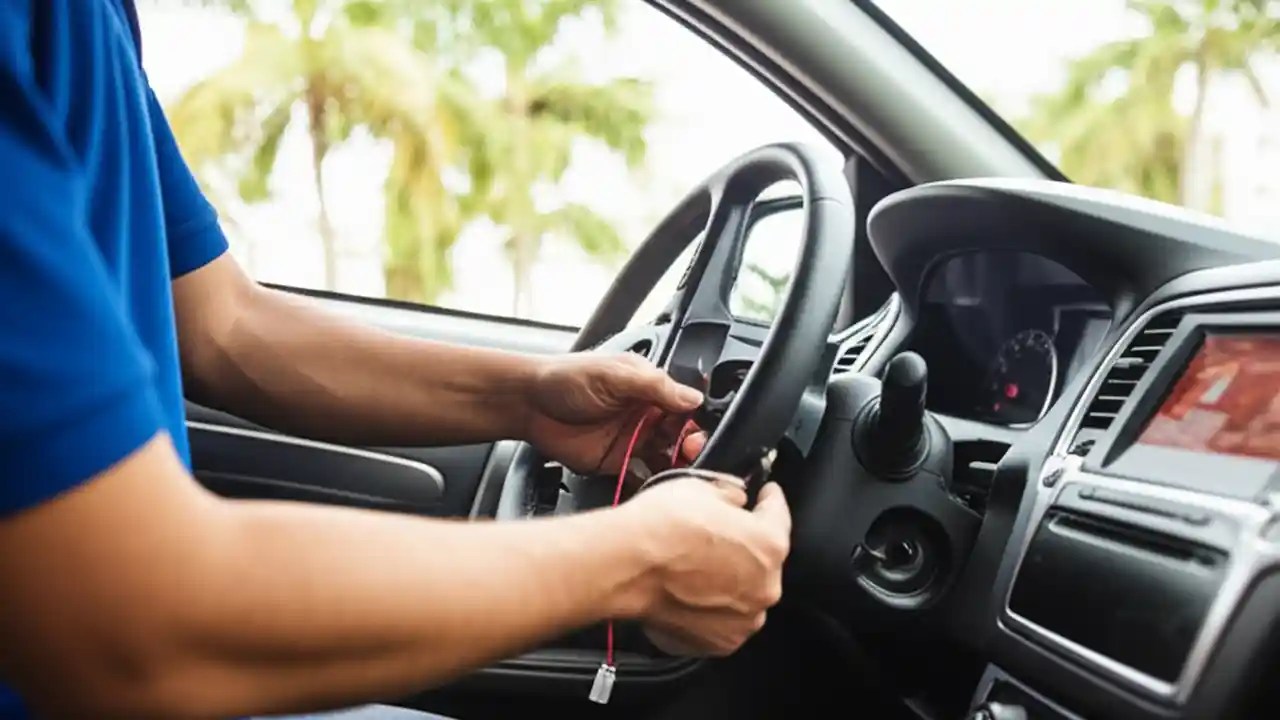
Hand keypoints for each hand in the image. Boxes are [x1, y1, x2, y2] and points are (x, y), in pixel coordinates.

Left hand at [525, 352, 705, 474]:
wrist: (527, 403)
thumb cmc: (565, 378)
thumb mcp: (613, 374)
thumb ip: (654, 386)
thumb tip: (693, 397)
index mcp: (648, 388)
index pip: (684, 405)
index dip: (694, 419)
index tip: (696, 430)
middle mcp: (644, 415)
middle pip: (681, 434)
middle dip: (690, 444)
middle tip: (690, 450)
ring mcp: (632, 440)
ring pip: (667, 457)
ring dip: (677, 465)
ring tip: (677, 470)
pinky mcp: (616, 463)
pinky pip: (642, 476)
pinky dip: (652, 484)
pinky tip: (657, 486)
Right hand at [623, 478, 790, 656]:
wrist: (624, 567)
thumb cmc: (660, 527)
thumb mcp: (701, 488)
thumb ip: (730, 495)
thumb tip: (734, 499)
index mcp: (769, 545)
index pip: (778, 515)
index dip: (769, 500)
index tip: (766, 495)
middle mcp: (765, 587)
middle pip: (764, 560)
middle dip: (746, 545)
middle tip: (719, 533)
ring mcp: (743, 620)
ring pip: (745, 593)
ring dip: (731, 580)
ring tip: (699, 565)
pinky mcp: (718, 642)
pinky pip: (723, 619)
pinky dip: (712, 607)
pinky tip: (690, 590)